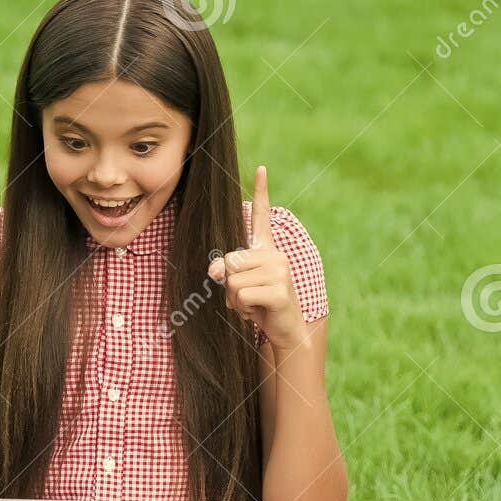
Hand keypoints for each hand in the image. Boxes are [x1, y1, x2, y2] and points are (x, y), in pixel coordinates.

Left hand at [207, 165, 307, 351]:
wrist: (285, 331)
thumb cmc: (260, 307)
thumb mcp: (238, 287)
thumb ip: (225, 272)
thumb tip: (215, 271)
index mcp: (266, 250)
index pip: (262, 217)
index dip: (261, 192)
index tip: (261, 168)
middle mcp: (275, 255)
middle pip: (229, 261)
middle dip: (228, 285)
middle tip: (245, 297)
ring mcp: (280, 271)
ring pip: (232, 281)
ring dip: (234, 299)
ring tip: (252, 305)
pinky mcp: (280, 290)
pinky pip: (241, 295)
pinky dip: (242, 309)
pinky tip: (259, 311)